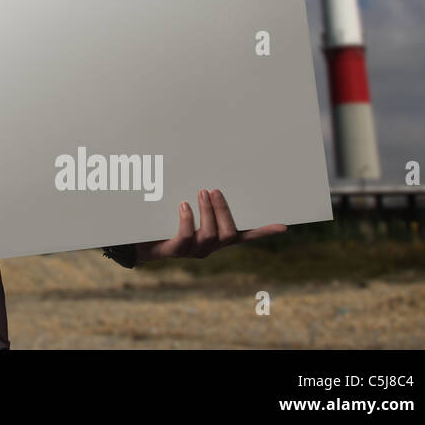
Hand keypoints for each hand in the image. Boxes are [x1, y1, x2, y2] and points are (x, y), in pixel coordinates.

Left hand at [134, 188, 286, 263]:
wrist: (141, 239)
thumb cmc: (169, 219)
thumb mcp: (189, 207)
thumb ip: (204, 197)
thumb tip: (212, 174)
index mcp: (218, 236)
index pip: (246, 235)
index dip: (264, 231)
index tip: (283, 225)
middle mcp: (210, 246)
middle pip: (229, 234)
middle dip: (224, 210)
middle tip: (214, 190)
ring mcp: (194, 250)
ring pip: (210, 235)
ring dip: (208, 211)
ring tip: (202, 192)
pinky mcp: (176, 250)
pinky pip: (186, 236)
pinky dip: (187, 219)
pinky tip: (184, 204)